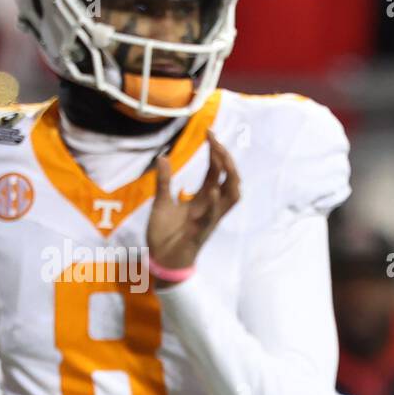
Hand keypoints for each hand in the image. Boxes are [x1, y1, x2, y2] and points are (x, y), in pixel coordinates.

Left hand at [147, 131, 240, 281]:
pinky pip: (213, 216)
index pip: (216, 170)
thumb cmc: (164, 235)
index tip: (209, 132)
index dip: (216, 151)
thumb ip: (164, 181)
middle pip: (230, 178)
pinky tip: (212, 189)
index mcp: (203, 198)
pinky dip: (214, 203)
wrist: (161, 261)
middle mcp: (211, 206)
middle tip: (215, 140)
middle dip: (226, 158)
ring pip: (232, 196)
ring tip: (221, 157)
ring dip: (230, 177)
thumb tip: (163, 157)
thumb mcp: (161, 203)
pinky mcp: (201, 231)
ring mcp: (209, 218)